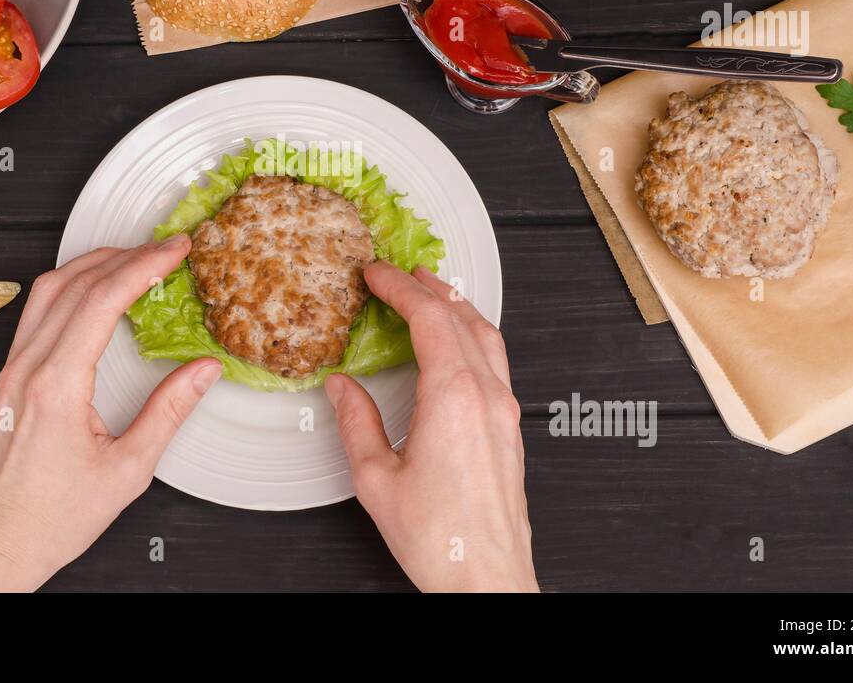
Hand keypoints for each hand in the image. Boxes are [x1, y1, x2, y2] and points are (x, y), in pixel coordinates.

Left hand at [0, 235, 219, 591]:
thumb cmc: (52, 518)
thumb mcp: (127, 470)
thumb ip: (168, 412)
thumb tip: (202, 372)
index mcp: (56, 387)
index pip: (101, 300)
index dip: (144, 265)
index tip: (174, 250)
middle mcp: (26, 370)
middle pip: (73, 283)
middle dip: (124, 254)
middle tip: (165, 248)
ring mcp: (11, 370)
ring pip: (48, 290)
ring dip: (93, 264)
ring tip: (135, 259)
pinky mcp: (8, 378)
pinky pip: (37, 313)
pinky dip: (72, 288)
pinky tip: (97, 294)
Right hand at [325, 262, 537, 592]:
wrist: (486, 578)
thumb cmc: (441, 539)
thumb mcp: (377, 479)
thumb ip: (357, 424)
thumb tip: (342, 389)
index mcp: (454, 397)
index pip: (429, 318)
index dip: (400, 287)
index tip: (376, 273)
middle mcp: (487, 396)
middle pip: (461, 318)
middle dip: (427, 288)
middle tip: (399, 273)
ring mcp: (505, 411)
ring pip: (487, 336)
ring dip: (457, 307)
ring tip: (432, 292)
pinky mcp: (510, 429)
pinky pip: (496, 362)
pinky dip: (473, 336)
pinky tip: (455, 343)